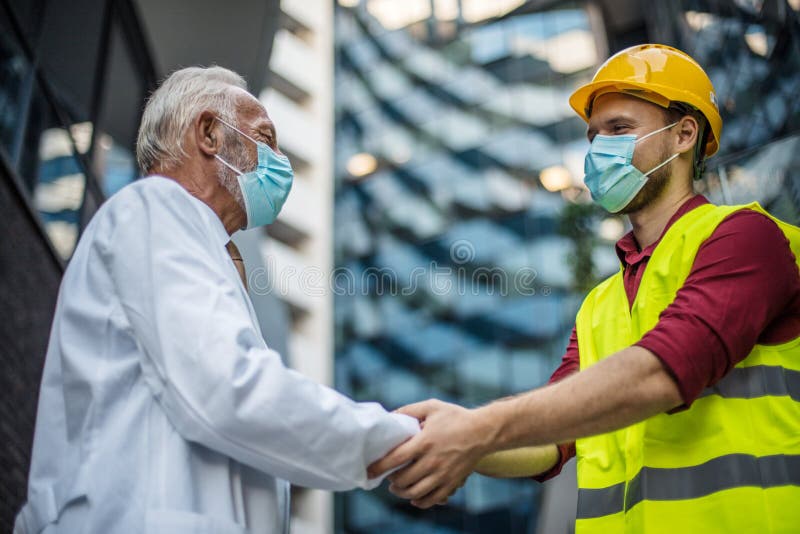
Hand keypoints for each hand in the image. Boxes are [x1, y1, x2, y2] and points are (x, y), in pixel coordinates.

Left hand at [367, 399, 493, 508]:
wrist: (483, 431)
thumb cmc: (456, 417)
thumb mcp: (432, 407)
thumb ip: (409, 410)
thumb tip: (391, 416)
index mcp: (425, 441)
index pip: (396, 459)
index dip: (379, 467)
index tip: (369, 471)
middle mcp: (433, 461)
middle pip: (403, 479)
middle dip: (390, 481)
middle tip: (386, 477)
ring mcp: (443, 474)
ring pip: (416, 493)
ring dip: (402, 492)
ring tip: (397, 488)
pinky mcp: (452, 483)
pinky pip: (433, 499)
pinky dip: (420, 502)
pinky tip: (414, 498)